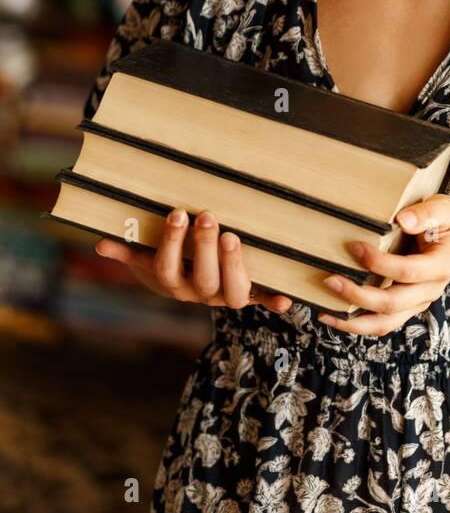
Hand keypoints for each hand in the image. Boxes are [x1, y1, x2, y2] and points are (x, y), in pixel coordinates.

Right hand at [94, 208, 293, 312]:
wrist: (187, 279)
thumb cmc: (165, 254)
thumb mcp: (145, 252)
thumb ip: (126, 248)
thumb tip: (99, 244)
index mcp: (173, 281)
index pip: (167, 268)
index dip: (172, 243)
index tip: (178, 212)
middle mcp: (198, 292)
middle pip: (201, 278)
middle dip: (204, 247)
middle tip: (207, 215)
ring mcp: (225, 295)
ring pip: (231, 291)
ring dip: (234, 265)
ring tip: (232, 236)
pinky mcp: (249, 294)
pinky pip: (262, 300)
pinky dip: (274, 300)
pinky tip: (286, 299)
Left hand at [317, 194, 449, 336]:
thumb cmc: (447, 223)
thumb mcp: (443, 209)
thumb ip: (425, 213)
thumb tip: (402, 220)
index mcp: (439, 267)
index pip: (407, 272)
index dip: (379, 263)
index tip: (354, 247)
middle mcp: (429, 291)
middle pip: (392, 304)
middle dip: (359, 295)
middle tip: (330, 280)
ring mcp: (417, 303)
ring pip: (385, 323)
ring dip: (353, 320)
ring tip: (325, 312)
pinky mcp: (406, 308)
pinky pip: (381, 323)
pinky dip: (356, 324)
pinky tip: (334, 316)